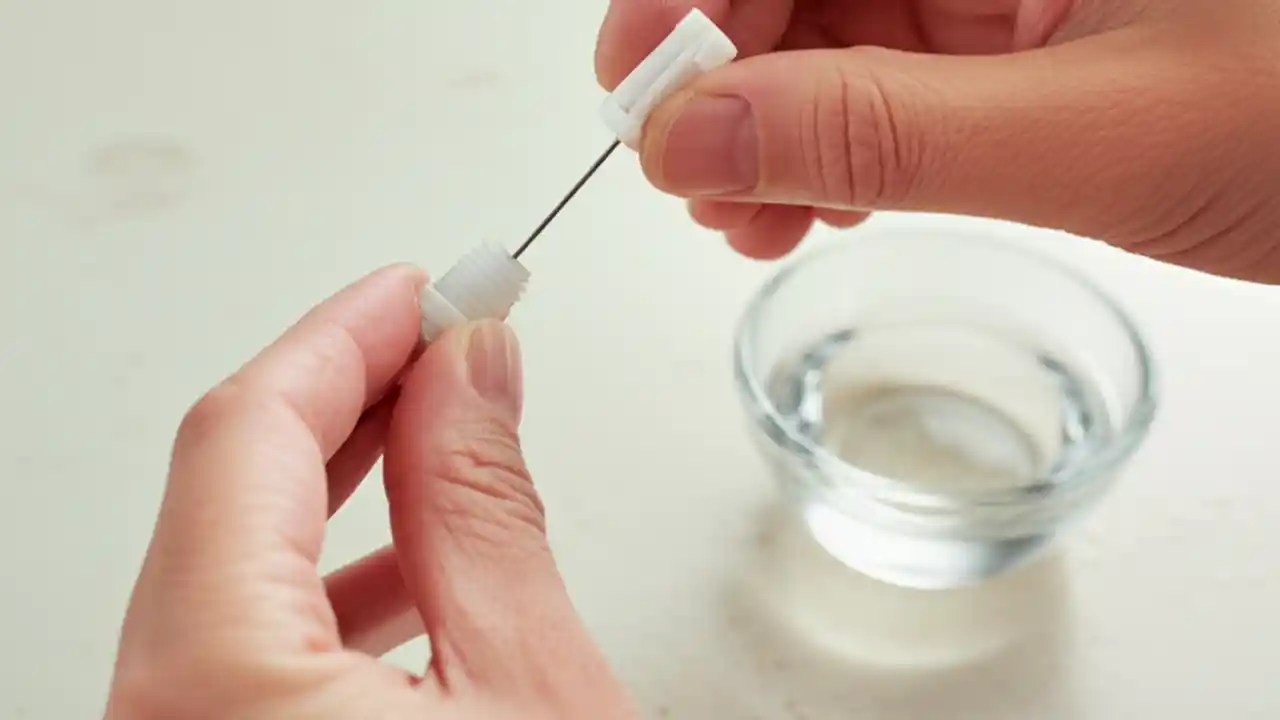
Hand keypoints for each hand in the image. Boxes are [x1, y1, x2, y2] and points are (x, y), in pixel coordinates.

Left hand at [105, 266, 633, 718]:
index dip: (342, 341)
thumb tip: (470, 373)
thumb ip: (485, 514)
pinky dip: (328, 578)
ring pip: (235, 565)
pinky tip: (415, 558)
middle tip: (444, 337)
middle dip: (348, 398)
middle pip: (228, 489)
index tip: (419, 292)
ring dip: (344, 484)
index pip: (246, 439)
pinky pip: (244, 639)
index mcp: (214, 683)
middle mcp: (161, 715)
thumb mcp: (531, 689)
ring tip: (445, 429)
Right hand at [596, 0, 1279, 282]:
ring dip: (770, 122)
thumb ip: (889, 136)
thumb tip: (703, 135)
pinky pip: (888, 81)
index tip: (640, 85)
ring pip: (834, 29)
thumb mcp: (1101, 134)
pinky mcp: (1019, 42)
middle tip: (685, 173)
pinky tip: (811, 207)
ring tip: (744, 219)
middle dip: (727, 67)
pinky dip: (834, 148)